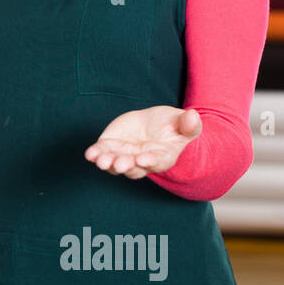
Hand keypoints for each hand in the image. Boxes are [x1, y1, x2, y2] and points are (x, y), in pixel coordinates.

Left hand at [84, 106, 201, 178]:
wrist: (154, 124)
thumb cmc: (173, 126)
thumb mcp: (183, 123)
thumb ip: (188, 124)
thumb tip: (193, 116)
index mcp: (162, 157)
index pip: (156, 162)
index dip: (150, 161)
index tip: (143, 159)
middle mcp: (141, 161)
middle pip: (133, 168)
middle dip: (125, 165)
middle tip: (119, 163)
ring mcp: (124, 155)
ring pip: (115, 164)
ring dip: (107, 163)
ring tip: (101, 161)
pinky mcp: (111, 146)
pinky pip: (101, 153)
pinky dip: (95, 154)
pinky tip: (90, 154)